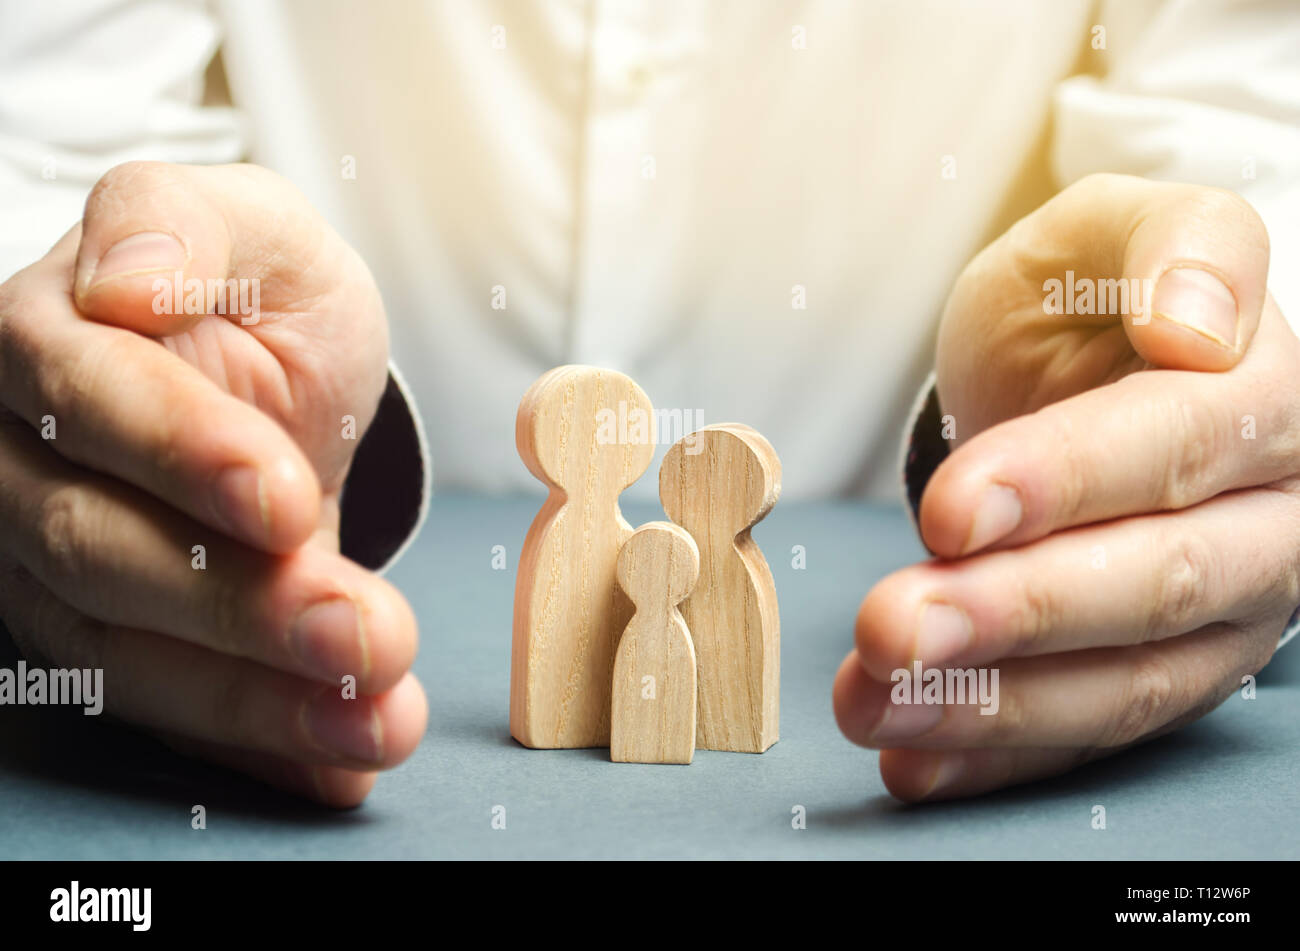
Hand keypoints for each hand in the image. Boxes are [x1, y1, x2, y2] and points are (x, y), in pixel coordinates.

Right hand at [0, 162, 425, 806]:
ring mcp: (52, 566)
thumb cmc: (257, 293)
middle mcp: (24, 463)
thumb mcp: (255, 225)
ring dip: (261, 700)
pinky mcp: (110, 639)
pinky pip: (167, 706)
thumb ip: (186, 224)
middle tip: (371, 637)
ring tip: (380, 719)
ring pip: (127, 652)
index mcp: (47, 340)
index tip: (287, 500)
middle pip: (102, 549)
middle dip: (242, 607)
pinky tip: (338, 763)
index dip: (184, 457)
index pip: (92, 402)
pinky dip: (257, 744)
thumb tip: (124, 279)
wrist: (264, 374)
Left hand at [834, 173, 1295, 799]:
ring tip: (872, 701)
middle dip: (1015, 613)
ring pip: (1127, 681)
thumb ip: (1166, 243)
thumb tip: (1197, 323)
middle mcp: (1271, 519)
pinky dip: (998, 756)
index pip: (1180, 443)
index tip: (948, 511)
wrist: (1090, 381)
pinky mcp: (1166, 677)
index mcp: (1266, 395)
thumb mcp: (1105, 231)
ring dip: (991, 703)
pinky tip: (912, 758)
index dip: (1066, 482)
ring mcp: (1227, 616)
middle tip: (889, 627)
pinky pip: (1091, 734)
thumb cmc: (1089, 306)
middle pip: (1156, 580)